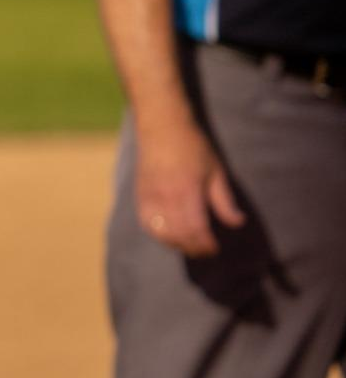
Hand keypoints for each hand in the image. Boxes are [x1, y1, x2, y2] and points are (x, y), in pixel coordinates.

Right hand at [135, 119, 244, 256]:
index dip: (206, 244)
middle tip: (206, 251)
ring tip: (190, 245)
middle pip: (179, 235)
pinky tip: (169, 236)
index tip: (215, 248)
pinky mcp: (140, 195)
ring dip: (176, 244)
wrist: (161, 126)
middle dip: (194, 248)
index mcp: (187, 191)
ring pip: (161, 233)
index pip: (196, 229)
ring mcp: (150, 196)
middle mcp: (166, 197)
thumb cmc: (192, 147)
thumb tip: (237, 223)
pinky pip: (147, 223)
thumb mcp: (216, 171)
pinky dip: (158, 234)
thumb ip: (224, 201)